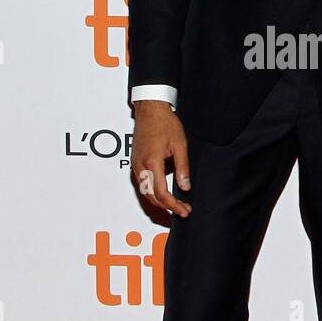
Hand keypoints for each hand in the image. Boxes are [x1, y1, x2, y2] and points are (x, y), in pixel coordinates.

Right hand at [130, 100, 191, 216]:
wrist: (150, 110)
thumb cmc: (164, 123)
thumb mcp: (180, 145)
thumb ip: (183, 168)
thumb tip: (185, 187)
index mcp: (151, 162)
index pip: (161, 193)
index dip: (173, 205)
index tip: (184, 210)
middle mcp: (140, 166)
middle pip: (151, 197)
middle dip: (168, 207)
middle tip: (183, 210)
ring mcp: (135, 165)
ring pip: (145, 193)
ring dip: (160, 202)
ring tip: (176, 205)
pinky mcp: (135, 163)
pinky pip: (142, 184)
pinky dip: (153, 193)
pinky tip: (164, 194)